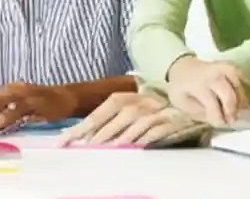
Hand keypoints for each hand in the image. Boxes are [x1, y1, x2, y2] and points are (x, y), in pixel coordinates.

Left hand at [0, 82, 78, 135]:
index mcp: (9, 89)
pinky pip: (21, 111)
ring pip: (6, 106)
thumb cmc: (40, 103)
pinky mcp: (38, 104)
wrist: (66, 97)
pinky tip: (3, 127)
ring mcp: (27, 96)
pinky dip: (10, 119)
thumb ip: (3, 112)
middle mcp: (16, 89)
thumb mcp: (19, 104)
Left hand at [60, 92, 186, 145]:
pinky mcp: (171, 120)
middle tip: (83, 148)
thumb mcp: (129, 108)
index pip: (98, 114)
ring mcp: (154, 111)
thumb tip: (85, 137)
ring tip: (104, 150)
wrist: (186, 99)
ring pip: (133, 123)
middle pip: (113, 118)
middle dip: (97, 134)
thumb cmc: (151, 108)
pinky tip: (133, 148)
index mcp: (123, 99)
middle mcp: (137, 102)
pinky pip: (154, 130)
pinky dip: (143, 138)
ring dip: (118, 137)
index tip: (64, 141)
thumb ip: (110, 121)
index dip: (81, 128)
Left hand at [166, 57, 246, 125]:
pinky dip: (240, 88)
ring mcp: (219, 67)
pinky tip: (239, 98)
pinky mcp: (226, 65)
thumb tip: (214, 117)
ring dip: (239, 99)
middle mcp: (210, 74)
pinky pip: (238, 75)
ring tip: (238, 110)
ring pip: (235, 82)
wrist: (181, 67)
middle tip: (231, 120)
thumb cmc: (181, 88)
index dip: (218, 117)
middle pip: (227, 93)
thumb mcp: (182, 102)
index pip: (211, 104)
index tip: (219, 124)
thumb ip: (197, 111)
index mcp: (196, 84)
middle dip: (231, 109)